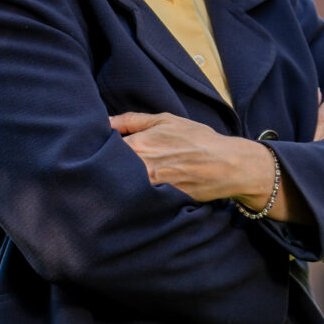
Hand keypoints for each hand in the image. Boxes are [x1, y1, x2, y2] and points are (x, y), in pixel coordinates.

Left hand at [110, 111, 278, 206]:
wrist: (226, 164)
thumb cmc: (198, 139)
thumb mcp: (165, 120)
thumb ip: (132, 120)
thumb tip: (106, 122)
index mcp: (139, 144)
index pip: (102, 149)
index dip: (98, 151)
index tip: (96, 152)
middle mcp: (141, 167)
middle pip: (108, 171)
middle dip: (104, 170)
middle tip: (100, 170)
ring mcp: (149, 188)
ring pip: (119, 188)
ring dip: (116, 186)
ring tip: (117, 183)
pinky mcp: (159, 203)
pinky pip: (136, 202)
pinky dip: (132, 199)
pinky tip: (133, 196)